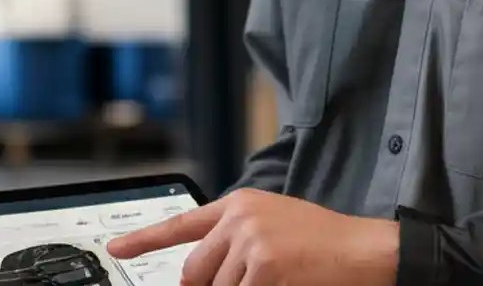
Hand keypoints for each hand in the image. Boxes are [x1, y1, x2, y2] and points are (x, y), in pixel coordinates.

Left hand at [105, 188, 398, 285]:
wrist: (365, 251)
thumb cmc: (324, 243)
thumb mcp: (274, 226)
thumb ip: (235, 240)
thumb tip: (201, 274)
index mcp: (239, 205)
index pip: (181, 224)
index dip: (143, 240)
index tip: (117, 248)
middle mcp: (240, 219)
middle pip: (194, 272)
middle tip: (240, 285)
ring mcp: (251, 244)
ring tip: (277, 279)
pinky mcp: (265, 269)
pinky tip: (281, 285)